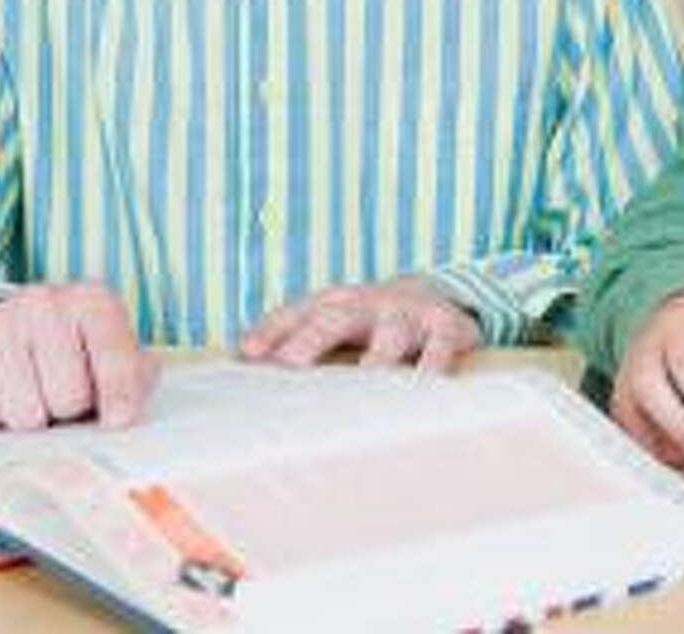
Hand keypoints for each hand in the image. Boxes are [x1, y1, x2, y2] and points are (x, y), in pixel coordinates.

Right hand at [0, 282, 156, 430]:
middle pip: (68, 397)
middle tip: (60, 392)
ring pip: (24, 414)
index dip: (120, 399)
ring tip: (32, 392)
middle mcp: (45, 302)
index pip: (116, 362)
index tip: (118, 422)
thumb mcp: (112, 353)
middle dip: (67, 409)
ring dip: (30, 417)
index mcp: (93, 301)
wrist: (7, 325)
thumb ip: (134, 380)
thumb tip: (125, 415)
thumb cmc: (73, 349)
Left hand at [239, 276, 481, 371]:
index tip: (248, 354)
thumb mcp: (332, 326)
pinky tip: (424, 387)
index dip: (271, 331)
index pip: (295, 313)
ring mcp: (407, 314)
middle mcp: (367, 304)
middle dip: (313, 339)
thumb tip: (239, 368)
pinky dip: (432, 366)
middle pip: (336, 318)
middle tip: (292, 363)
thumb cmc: (369, 323)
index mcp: (332, 303)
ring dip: (377, 356)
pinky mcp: (445, 326)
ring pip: (390, 333)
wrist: (438, 295)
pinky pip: (439, 347)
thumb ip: (293, 344)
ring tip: (366, 376)